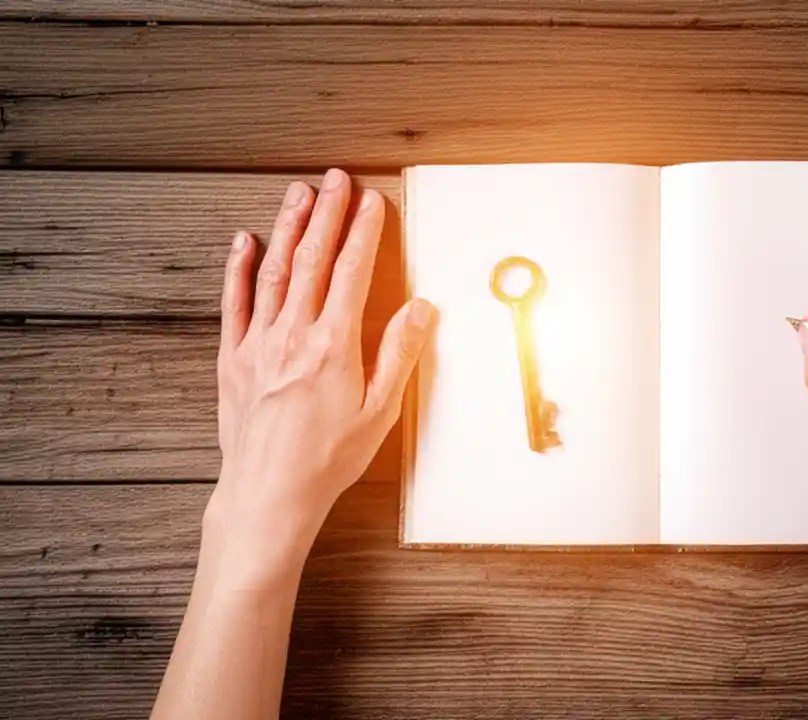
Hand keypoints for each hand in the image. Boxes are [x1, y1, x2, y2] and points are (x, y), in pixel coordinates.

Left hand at [208, 168, 435, 561]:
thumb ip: (400, 355)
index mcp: (335, 346)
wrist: (270, 494)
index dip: (363, 232)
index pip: (352, 273)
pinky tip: (244, 242)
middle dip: (327, 214)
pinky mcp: (234, 359)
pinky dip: (239, 269)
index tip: (372, 202)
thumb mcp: (380, 412)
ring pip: (274, 272)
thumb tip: (421, 309)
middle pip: (313, 259)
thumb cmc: (327, 460)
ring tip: (298, 194)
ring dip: (288, 228)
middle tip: (337, 179)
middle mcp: (293, 335)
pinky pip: (234, 303)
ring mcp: (259, 344)